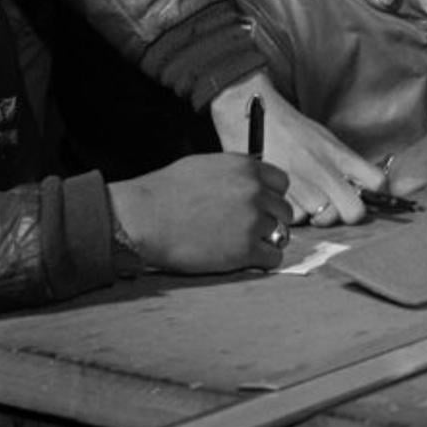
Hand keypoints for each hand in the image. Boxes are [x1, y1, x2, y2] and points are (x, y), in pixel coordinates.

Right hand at [108, 154, 291, 274]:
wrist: (143, 218)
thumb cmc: (165, 192)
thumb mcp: (206, 166)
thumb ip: (236, 173)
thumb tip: (252, 180)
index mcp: (247, 168)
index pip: (281, 183)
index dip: (271, 196)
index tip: (261, 207)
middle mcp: (255, 192)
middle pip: (283, 210)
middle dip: (270, 219)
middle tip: (250, 229)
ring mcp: (252, 221)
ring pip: (280, 233)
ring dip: (265, 240)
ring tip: (243, 244)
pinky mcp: (244, 250)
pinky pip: (272, 258)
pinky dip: (264, 261)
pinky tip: (247, 259)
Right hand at [212, 71, 381, 226]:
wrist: (253, 112)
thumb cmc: (289, 128)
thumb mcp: (324, 138)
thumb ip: (343, 163)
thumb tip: (361, 186)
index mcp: (340, 154)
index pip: (377, 182)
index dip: (376, 194)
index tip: (365, 194)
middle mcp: (325, 170)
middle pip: (355, 212)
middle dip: (346, 214)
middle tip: (333, 206)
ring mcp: (303, 183)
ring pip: (324, 218)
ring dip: (316, 215)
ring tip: (304, 200)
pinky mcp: (278, 193)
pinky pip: (295, 219)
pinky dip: (291, 214)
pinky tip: (286, 199)